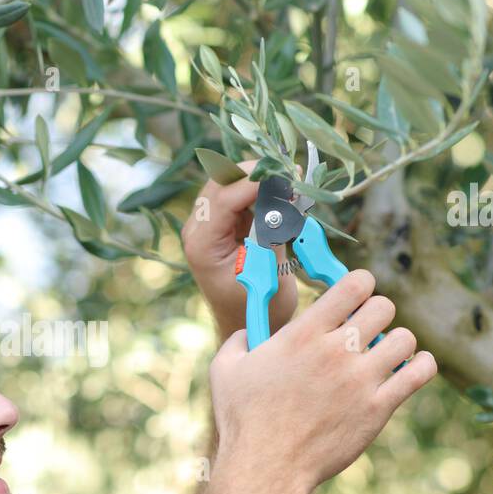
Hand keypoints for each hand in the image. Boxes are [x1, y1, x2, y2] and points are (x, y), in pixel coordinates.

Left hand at [181, 160, 298, 339]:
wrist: (244, 320)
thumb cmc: (255, 306)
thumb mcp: (269, 272)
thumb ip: (274, 232)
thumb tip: (287, 194)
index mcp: (202, 244)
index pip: (225, 197)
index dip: (258, 182)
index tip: (290, 176)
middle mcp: (198, 228)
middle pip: (222, 181)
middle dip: (259, 173)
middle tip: (293, 175)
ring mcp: (207, 222)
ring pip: (230, 181)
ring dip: (261, 178)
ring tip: (293, 183)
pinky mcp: (221, 220)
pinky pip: (239, 192)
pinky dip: (261, 187)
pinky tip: (285, 192)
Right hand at [207, 269, 436, 493]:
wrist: (267, 467)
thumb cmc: (243, 420)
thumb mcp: (225, 369)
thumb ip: (239, 339)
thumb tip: (251, 331)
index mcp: (303, 334)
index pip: (355, 284)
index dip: (360, 285)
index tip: (353, 298)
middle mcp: (336, 351)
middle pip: (384, 306)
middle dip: (376, 314)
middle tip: (365, 331)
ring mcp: (360, 380)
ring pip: (405, 338)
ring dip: (396, 343)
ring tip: (382, 356)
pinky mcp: (377, 408)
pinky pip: (419, 373)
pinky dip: (420, 366)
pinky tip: (409, 369)